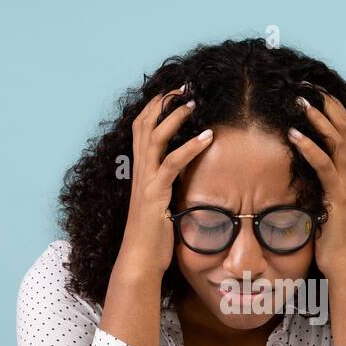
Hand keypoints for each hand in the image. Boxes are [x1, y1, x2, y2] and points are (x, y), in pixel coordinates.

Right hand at [119, 85, 214, 276]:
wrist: (139, 260)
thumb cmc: (151, 235)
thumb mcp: (160, 203)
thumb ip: (167, 185)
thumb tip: (183, 175)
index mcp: (140, 171)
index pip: (141, 129)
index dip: (154, 107)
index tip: (172, 91)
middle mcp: (139, 171)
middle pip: (145, 124)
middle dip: (163, 102)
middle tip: (184, 86)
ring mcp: (145, 181)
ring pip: (156, 138)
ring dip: (175, 117)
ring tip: (194, 102)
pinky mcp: (155, 194)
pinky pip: (173, 164)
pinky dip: (190, 148)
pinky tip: (207, 137)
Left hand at [287, 88, 345, 278]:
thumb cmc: (332, 234)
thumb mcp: (323, 200)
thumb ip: (316, 182)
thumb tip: (297, 171)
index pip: (344, 129)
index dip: (332, 107)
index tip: (315, 90)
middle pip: (345, 126)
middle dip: (327, 104)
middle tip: (306, 86)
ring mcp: (345, 182)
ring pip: (338, 140)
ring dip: (318, 119)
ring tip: (299, 103)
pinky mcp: (337, 196)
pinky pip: (325, 166)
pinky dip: (310, 148)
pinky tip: (294, 136)